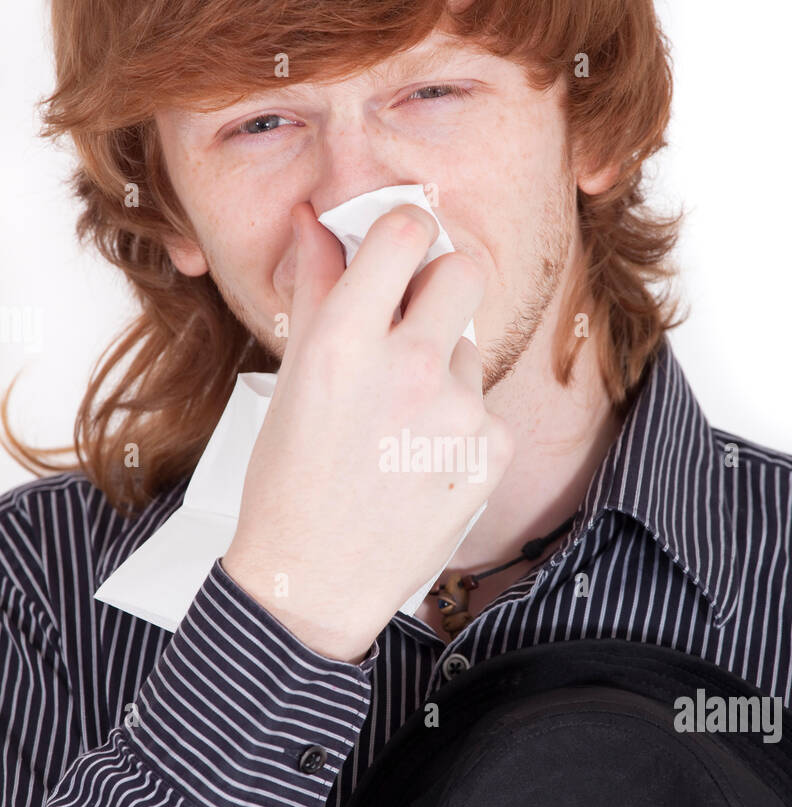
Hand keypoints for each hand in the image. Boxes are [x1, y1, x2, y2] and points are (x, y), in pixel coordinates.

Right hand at [223, 201, 512, 662]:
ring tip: (397, 421)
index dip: (404, 234)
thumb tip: (319, 224)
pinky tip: (419, 459)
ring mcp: (456, 413)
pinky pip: (485, 408)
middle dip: (441, 285)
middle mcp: (407, 368)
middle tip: (413, 320)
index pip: (407, 232)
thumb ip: (316, 291)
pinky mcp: (490, 452)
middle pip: (465, 271)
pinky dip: (459, 425)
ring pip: (471, 348)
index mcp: (344, 340)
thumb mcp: (292, 378)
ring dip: (442, 367)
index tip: (397, 252)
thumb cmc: (287, 482)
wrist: (312, 582)